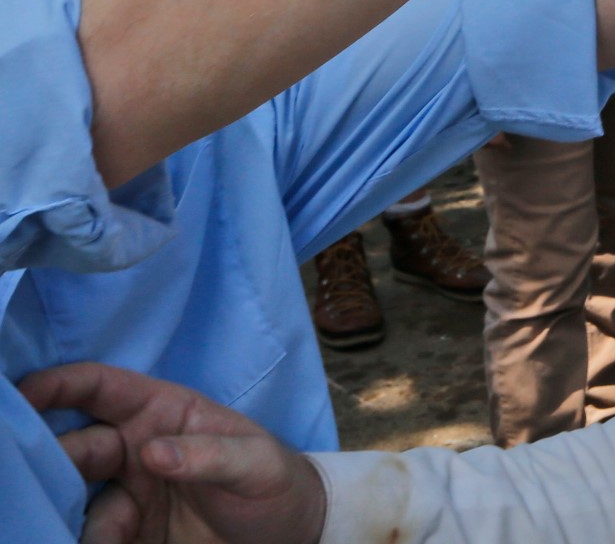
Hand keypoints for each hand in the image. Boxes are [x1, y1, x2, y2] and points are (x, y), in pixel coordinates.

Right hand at [19, 363, 326, 543]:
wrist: (289, 536)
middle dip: (51, 461)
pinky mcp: (127, 532)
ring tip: (86, 531)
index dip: (60, 385)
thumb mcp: (257, 463)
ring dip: (66, 513)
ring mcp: (127, 492)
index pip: (102, 388)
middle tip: (34, 482)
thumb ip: (211, 454)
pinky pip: (93, 534)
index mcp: (163, 412)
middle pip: (75, 448)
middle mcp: (135, 449)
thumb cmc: (277, 482)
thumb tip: (153, 452)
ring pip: (74, 498)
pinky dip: (87, 540)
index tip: (24, 394)